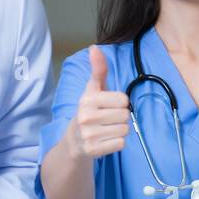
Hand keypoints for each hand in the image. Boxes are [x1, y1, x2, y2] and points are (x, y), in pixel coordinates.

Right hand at [64, 45, 129, 160]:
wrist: (73, 141)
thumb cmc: (88, 110)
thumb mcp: (92, 89)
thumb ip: (98, 69)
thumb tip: (94, 47)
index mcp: (87, 99)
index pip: (123, 100)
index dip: (120, 103)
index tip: (108, 105)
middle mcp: (86, 116)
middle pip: (125, 115)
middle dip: (120, 117)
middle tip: (107, 119)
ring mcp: (89, 135)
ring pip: (124, 130)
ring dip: (119, 130)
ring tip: (105, 129)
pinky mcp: (93, 150)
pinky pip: (121, 144)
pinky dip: (116, 143)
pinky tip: (105, 140)